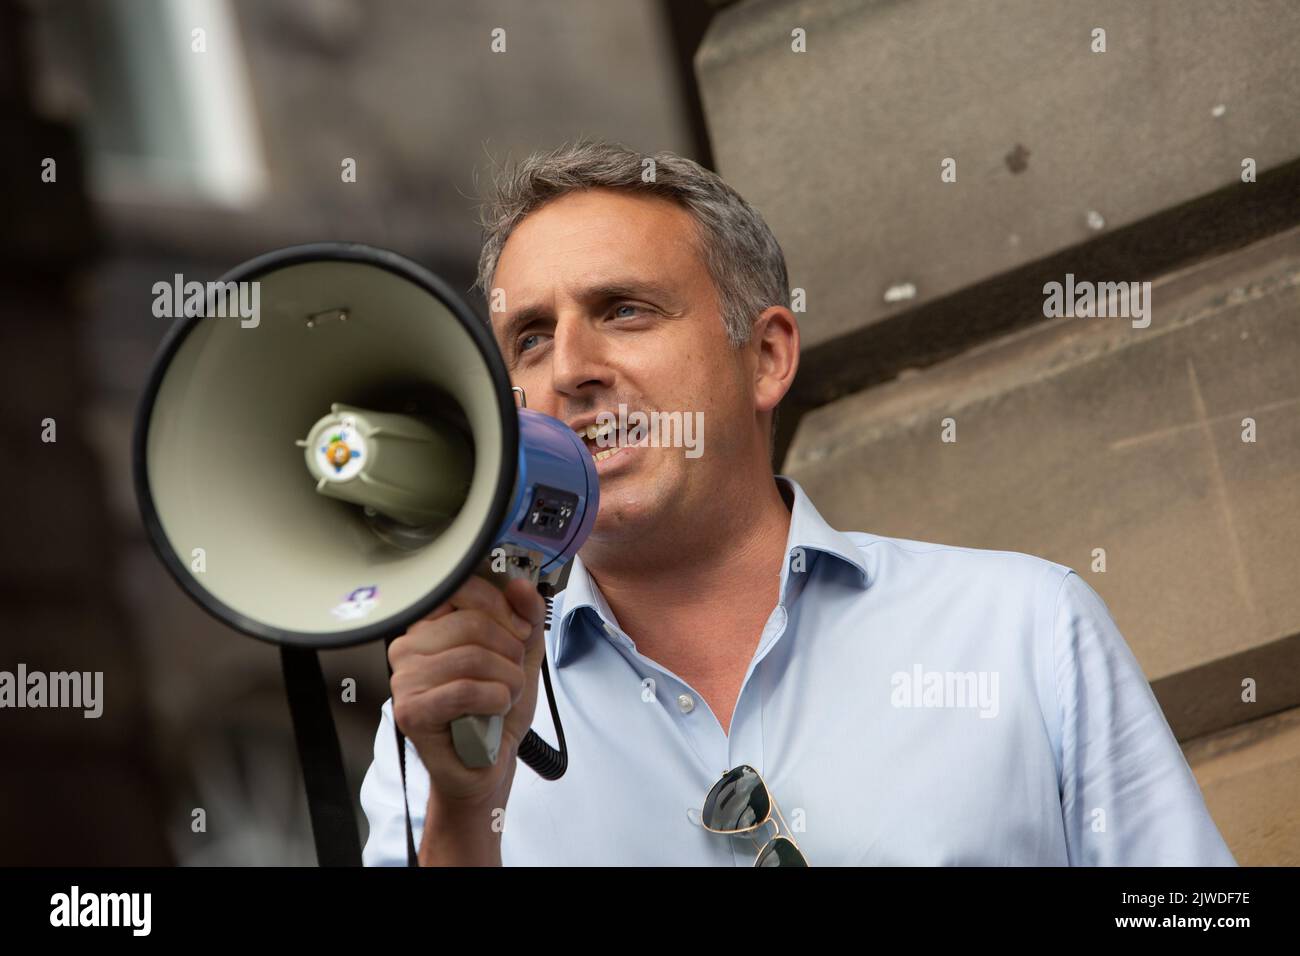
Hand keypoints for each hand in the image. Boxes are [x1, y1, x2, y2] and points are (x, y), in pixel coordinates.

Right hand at [387, 574, 546, 810]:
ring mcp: (404, 679)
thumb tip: (520, 585)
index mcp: (430, 626)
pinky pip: (465, 691)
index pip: (462, 588)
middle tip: (513, 675)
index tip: (520, 632)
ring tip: (505, 696)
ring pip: (473, 657)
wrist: (486, 765)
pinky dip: (495, 700)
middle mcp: (408, 647)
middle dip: (510, 651)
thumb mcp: (520, 654)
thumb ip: (525, 616)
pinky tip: (494, 711)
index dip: (502, 606)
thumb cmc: (495, 710)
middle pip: (473, 623)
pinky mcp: (411, 711)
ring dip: (507, 680)